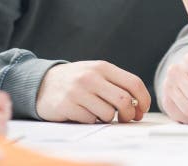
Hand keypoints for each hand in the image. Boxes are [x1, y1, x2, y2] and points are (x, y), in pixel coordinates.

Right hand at [36, 61, 150, 123]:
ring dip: (108, 118)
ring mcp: (78, 91)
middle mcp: (91, 77)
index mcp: (102, 67)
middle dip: (129, 114)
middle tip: (126, 118)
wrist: (43, 83)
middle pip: (124, 100)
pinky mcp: (67, 105)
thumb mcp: (96, 73)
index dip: (144, 99)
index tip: (142, 110)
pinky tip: (84, 113)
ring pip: (108, 113)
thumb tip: (138, 104)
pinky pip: (90, 120)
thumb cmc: (77, 81)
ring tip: (100, 113)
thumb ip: (116, 83)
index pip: (133, 83)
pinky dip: (91, 120)